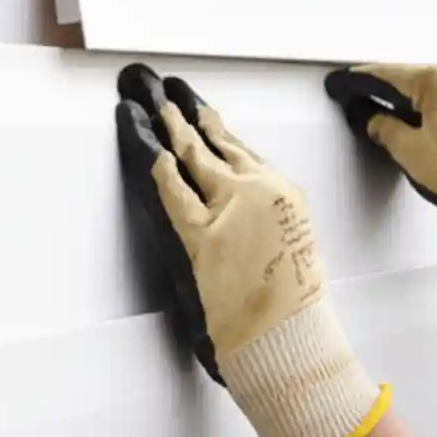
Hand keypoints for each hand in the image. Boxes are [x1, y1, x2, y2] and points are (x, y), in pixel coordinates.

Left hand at [116, 64, 388, 436]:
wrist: (291, 343)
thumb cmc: (294, 310)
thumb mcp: (292, 248)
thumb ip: (264, 220)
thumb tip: (241, 208)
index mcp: (285, 194)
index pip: (242, 149)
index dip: (216, 128)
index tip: (202, 110)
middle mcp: (259, 192)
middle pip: (215, 142)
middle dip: (186, 115)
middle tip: (169, 93)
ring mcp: (228, 212)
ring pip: (191, 156)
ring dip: (166, 127)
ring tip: (149, 105)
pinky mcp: (201, 236)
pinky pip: (170, 189)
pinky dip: (152, 160)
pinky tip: (142, 140)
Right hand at [325, 64, 436, 269]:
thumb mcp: (414, 156)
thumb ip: (387, 133)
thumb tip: (376, 123)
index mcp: (435, 81)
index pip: (383, 75)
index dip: (356, 82)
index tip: (339, 85)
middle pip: (409, 80)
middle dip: (382, 92)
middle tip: (358, 103)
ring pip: (431, 93)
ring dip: (409, 105)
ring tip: (390, 125)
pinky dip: (431, 113)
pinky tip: (426, 132)